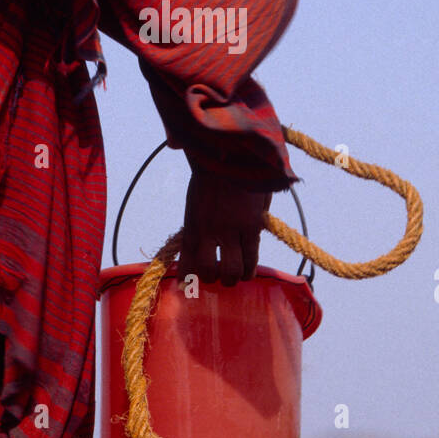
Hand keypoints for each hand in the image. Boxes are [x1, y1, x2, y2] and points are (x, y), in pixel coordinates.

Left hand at [176, 170, 270, 287]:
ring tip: (236, 277)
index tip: (189, 284)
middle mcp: (208, 232)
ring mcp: (230, 230)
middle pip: (208, 271)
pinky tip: (249, 273)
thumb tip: (196, 246)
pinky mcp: (251, 226)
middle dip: (213, 279)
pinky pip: (251, 257)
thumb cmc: (211, 176)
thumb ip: (197, 224)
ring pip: (232, 270)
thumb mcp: (195, 201)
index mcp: (192, 225)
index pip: (187, 260)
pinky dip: (250, 269)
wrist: (229, 153)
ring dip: (233, 278)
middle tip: (219, 276)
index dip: (188, 276)